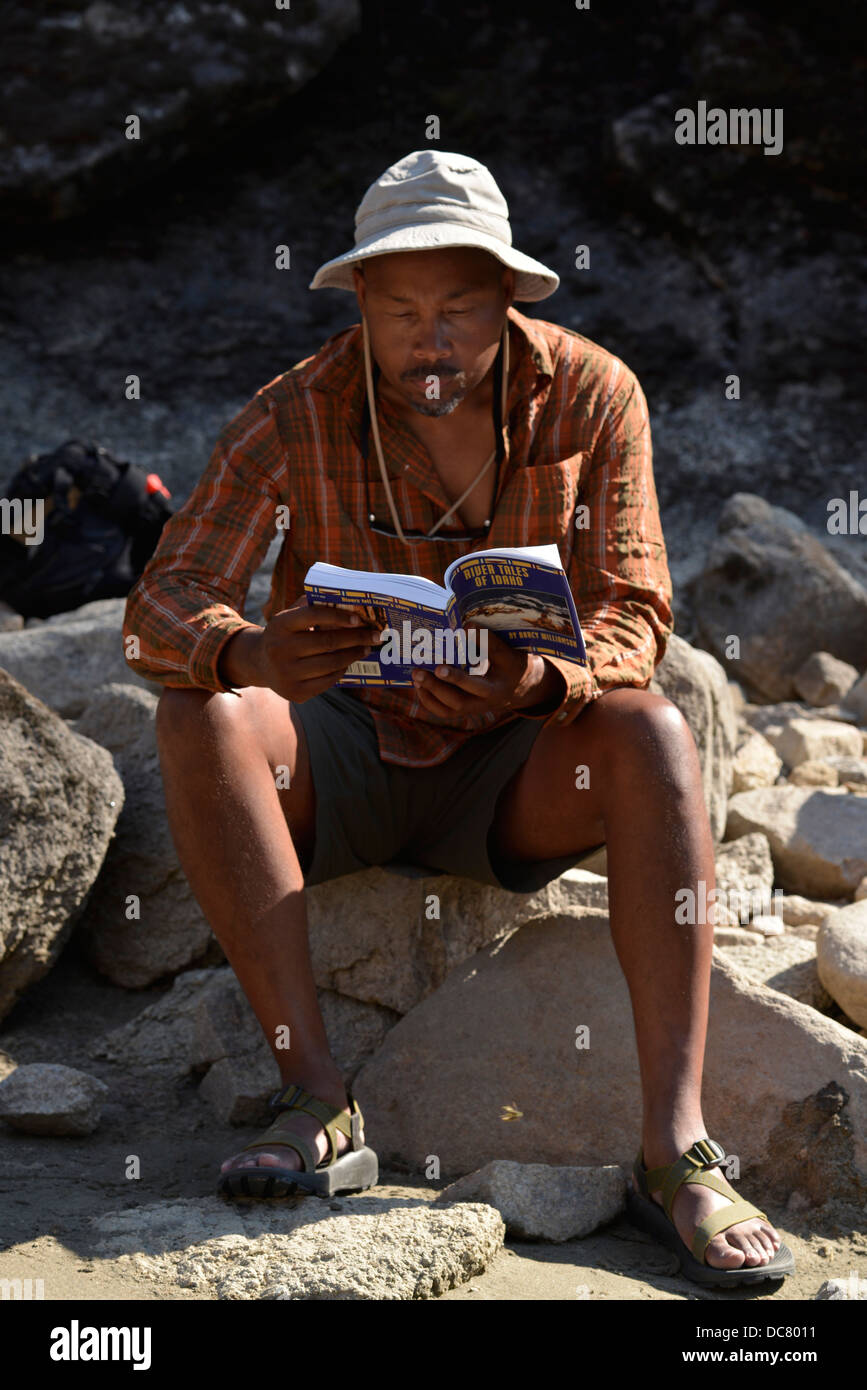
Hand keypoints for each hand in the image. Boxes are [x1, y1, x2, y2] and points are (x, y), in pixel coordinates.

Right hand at [253, 594, 381, 702]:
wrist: (261, 663)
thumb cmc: (286, 634)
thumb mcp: (290, 617)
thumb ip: (312, 606)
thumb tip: (348, 603)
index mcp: (279, 624)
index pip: (313, 615)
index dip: (338, 616)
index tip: (359, 619)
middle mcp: (279, 649)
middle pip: (328, 642)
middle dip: (357, 638)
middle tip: (375, 636)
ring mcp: (286, 674)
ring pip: (331, 663)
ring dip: (354, 655)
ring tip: (366, 648)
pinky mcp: (294, 693)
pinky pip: (328, 681)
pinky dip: (341, 670)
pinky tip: (348, 663)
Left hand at [410, 624, 563, 720]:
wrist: (521, 688)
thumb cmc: (512, 665)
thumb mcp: (507, 653)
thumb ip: (489, 642)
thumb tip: (466, 626)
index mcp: (496, 689)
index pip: (476, 683)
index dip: (458, 675)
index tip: (440, 666)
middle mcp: (484, 704)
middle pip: (458, 702)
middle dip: (436, 687)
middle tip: (418, 671)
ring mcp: (473, 710)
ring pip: (449, 710)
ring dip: (429, 694)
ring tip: (416, 676)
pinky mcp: (465, 711)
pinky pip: (444, 712)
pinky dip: (429, 700)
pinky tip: (420, 685)